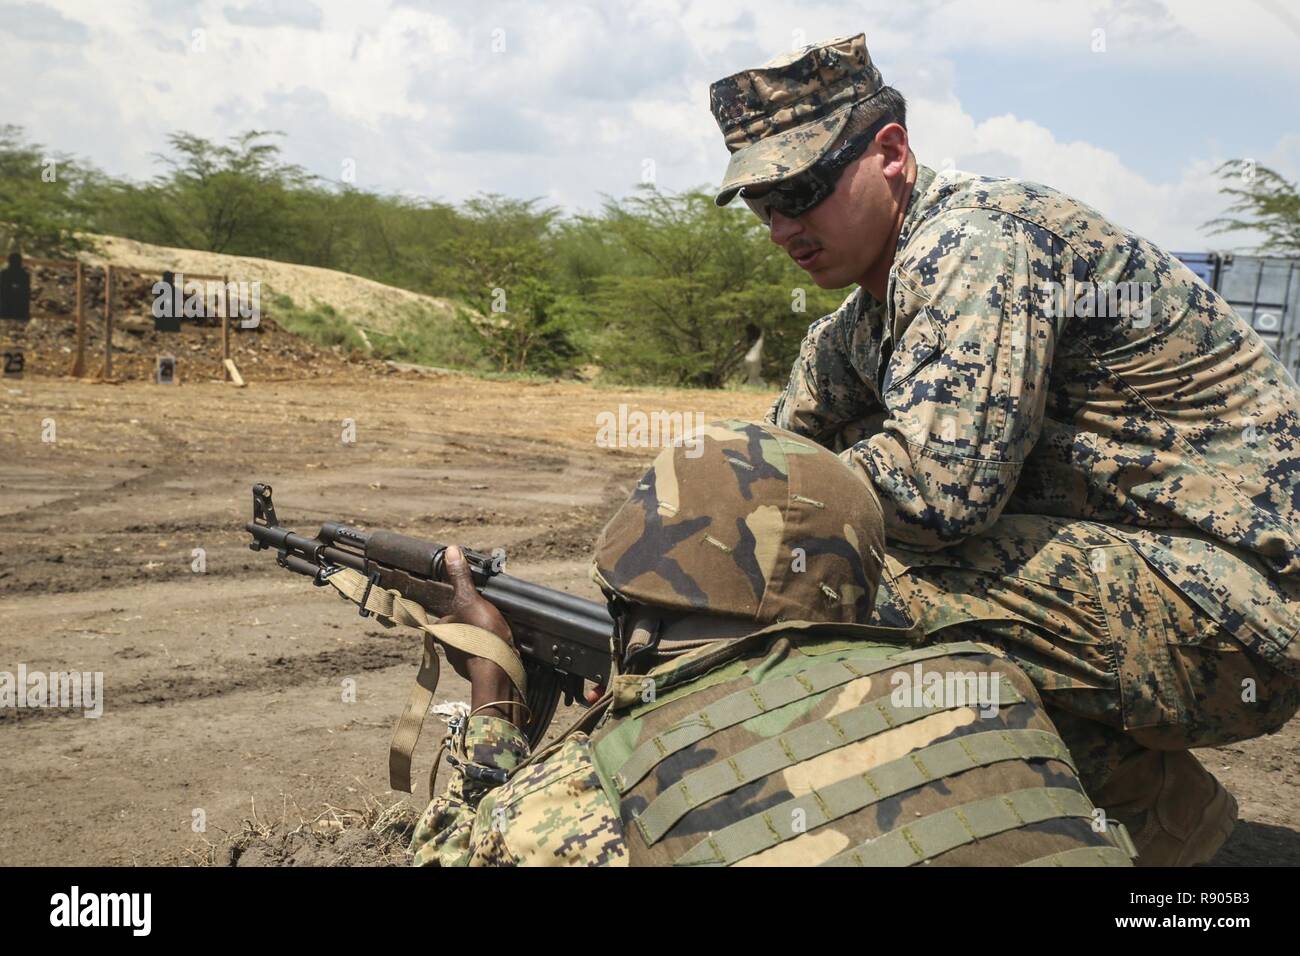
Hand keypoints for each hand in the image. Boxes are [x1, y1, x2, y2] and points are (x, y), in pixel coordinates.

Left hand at [437, 545, 522, 723]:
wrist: (499, 671)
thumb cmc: (481, 636)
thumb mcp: (471, 599)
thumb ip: (461, 577)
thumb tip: (451, 551)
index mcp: (442, 628)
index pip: (443, 616)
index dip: (456, 611)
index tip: (469, 609)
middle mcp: (448, 646)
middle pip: (457, 629)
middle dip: (469, 625)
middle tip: (486, 618)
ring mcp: (463, 661)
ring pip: (469, 643)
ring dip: (479, 639)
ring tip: (495, 632)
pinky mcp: (479, 669)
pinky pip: (482, 655)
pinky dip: (489, 650)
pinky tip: (500, 646)